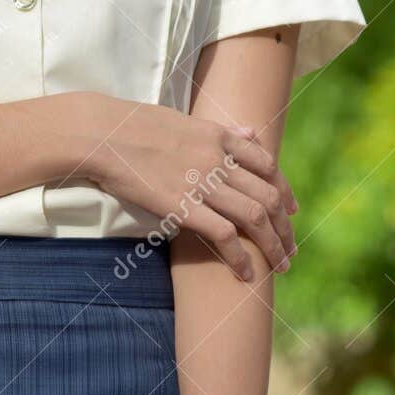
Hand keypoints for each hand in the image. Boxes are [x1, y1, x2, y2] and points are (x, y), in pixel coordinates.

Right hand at [82, 94, 297, 279]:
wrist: (103, 134)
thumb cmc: (133, 125)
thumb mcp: (184, 120)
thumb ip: (219, 130)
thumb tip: (249, 132)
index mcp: (219, 137)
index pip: (267, 165)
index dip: (285, 190)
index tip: (292, 208)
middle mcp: (219, 160)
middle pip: (269, 196)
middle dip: (285, 226)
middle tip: (290, 248)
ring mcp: (202, 183)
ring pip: (255, 217)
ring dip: (274, 245)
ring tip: (281, 265)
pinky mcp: (182, 207)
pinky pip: (224, 235)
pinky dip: (239, 257)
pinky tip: (246, 274)